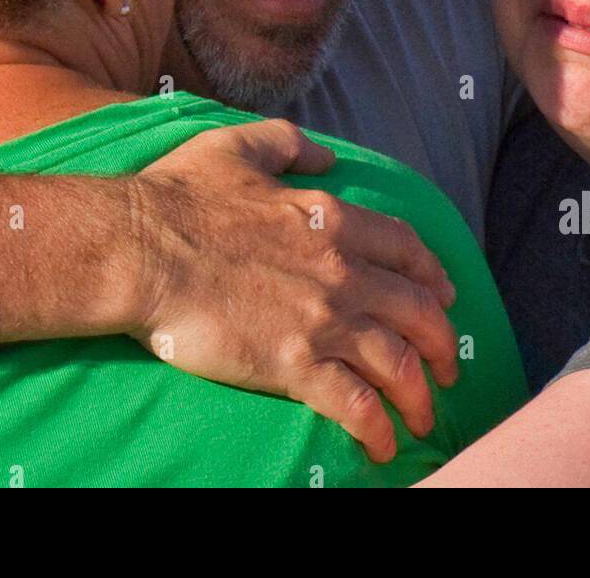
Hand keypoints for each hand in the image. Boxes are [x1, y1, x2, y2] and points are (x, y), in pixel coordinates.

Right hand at [133, 119, 458, 462]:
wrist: (140, 250)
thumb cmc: (180, 196)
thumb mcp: (240, 146)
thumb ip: (290, 145)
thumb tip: (326, 158)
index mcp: (331, 218)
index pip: (406, 248)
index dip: (432, 274)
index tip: (444, 295)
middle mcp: (341, 270)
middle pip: (416, 310)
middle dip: (442, 341)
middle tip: (450, 364)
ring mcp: (322, 320)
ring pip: (397, 361)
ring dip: (420, 392)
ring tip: (425, 417)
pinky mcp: (293, 364)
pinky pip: (354, 403)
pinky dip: (376, 427)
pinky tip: (381, 445)